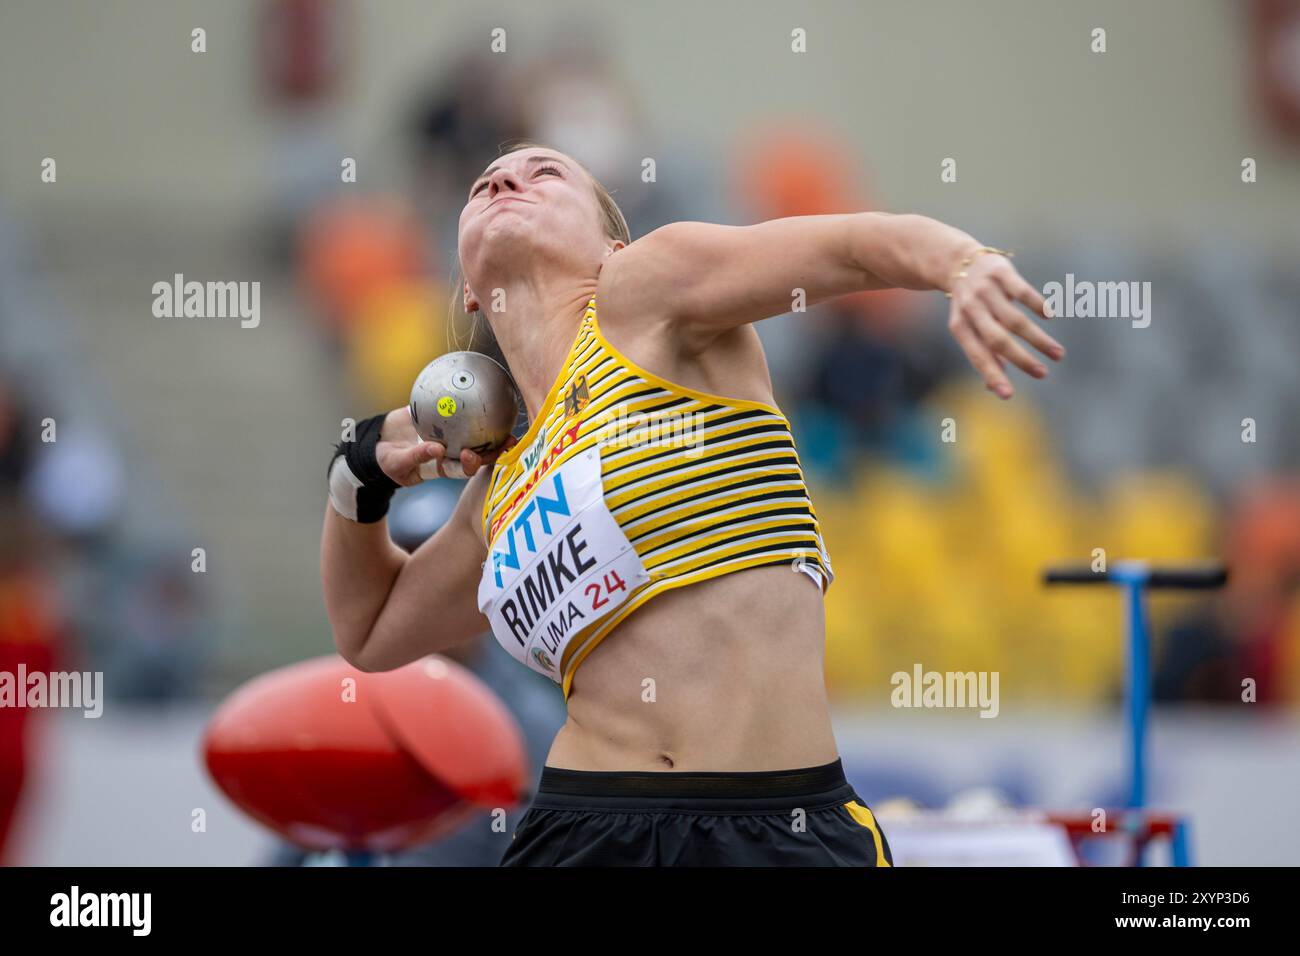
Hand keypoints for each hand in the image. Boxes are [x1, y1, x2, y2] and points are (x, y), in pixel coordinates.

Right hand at [375, 406, 517, 484]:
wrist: (377, 444)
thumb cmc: (387, 461)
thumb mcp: (398, 463)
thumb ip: (417, 456)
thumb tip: (437, 449)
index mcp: (442, 467)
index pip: (464, 468)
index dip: (474, 464)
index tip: (472, 454)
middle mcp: (450, 452)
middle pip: (478, 451)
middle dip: (495, 448)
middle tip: (508, 438)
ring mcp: (448, 435)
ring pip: (472, 430)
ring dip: (490, 424)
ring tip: (506, 412)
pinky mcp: (440, 418)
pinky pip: (454, 409)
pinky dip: (463, 400)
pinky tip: (473, 386)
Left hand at [945, 252, 1062, 398]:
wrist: (957, 261)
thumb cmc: (969, 305)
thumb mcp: (967, 328)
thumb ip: (982, 355)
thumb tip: (995, 387)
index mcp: (960, 327)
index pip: (976, 355)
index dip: (992, 375)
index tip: (1008, 395)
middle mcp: (970, 309)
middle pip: (997, 339)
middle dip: (1021, 359)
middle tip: (1043, 374)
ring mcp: (985, 290)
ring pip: (1014, 319)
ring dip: (1037, 339)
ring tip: (1057, 354)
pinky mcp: (1000, 272)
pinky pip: (1022, 291)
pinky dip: (1037, 305)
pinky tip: (1049, 317)